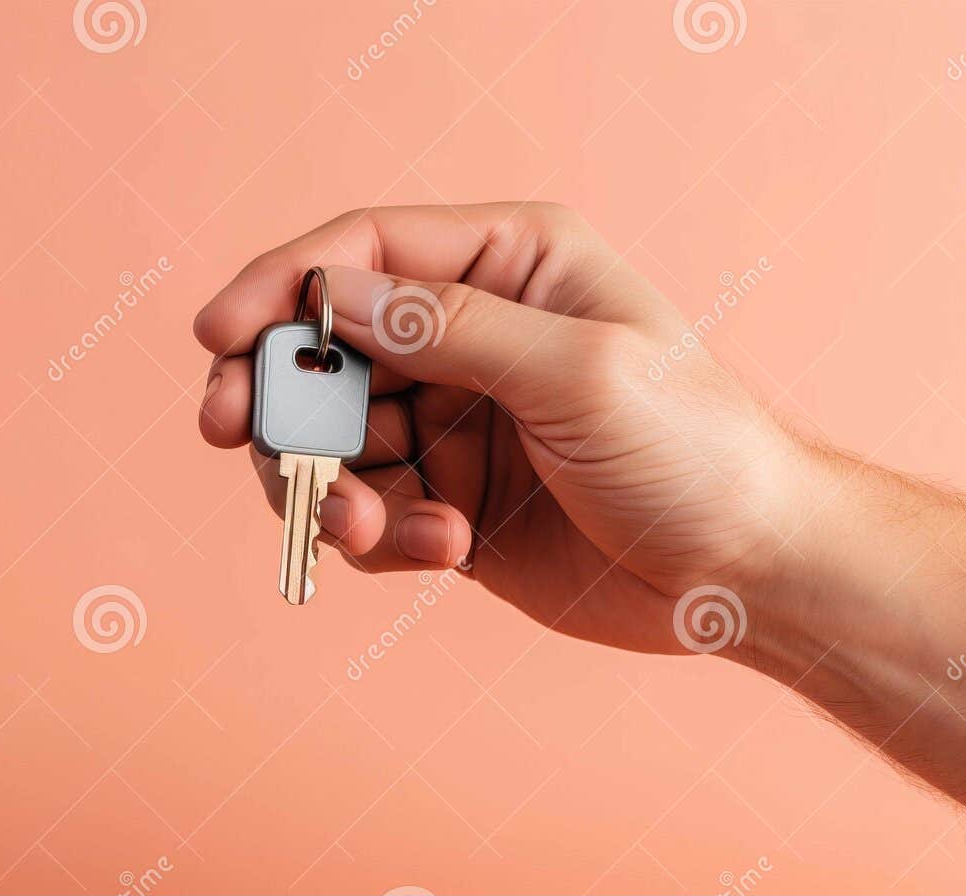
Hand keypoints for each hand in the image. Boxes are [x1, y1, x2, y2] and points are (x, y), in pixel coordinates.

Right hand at [194, 202, 801, 653]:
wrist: (748, 576)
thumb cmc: (697, 451)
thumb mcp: (578, 373)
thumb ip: (448, 330)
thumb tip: (330, 297)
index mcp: (513, 264)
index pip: (365, 249)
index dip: (280, 286)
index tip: (217, 336)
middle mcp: (473, 333)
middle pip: (326, 346)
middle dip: (278, 394)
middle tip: (229, 433)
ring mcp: (456, 418)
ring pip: (334, 437)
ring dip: (330, 482)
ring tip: (369, 527)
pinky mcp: (448, 498)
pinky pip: (369, 506)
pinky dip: (379, 533)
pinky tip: (437, 548)